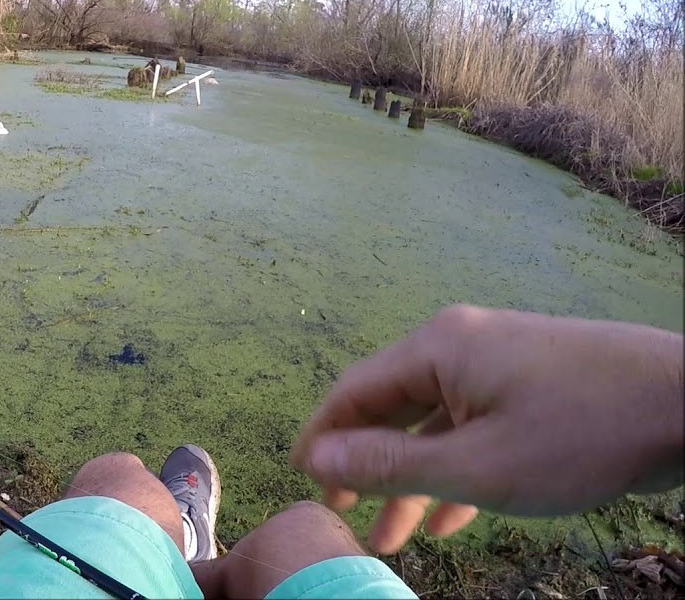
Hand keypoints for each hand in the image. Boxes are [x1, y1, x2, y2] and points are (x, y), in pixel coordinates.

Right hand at [289, 305, 683, 554]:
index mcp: (436, 348)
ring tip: (392, 538)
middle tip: (343, 514)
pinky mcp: (532, 384)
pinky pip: (474, 426)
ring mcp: (499, 362)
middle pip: (390, 407)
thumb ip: (391, 462)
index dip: (322, 439)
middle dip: (366, 466)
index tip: (304, 484)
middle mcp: (459, 345)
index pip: (354, 392)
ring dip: (412, 479)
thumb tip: (318, 455)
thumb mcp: (476, 463)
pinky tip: (448, 518)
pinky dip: (454, 469)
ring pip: (435, 424)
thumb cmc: (579, 433)